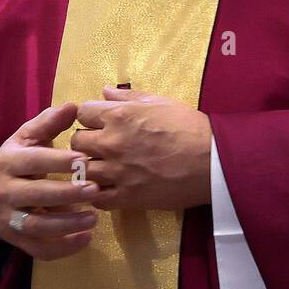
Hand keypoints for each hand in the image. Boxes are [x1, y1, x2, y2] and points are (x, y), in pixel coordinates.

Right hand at [0, 103, 100, 260]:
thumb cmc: (15, 162)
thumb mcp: (25, 139)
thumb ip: (48, 124)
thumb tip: (73, 106)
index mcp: (8, 162)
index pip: (33, 161)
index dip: (57, 161)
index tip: (83, 159)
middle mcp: (5, 191)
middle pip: (35, 195)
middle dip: (66, 193)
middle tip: (94, 189)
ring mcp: (9, 219)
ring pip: (37, 226)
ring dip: (67, 224)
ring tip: (94, 217)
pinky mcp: (17, 241)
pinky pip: (39, 249)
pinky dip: (63, 248)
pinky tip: (85, 238)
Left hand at [70, 86, 211, 210]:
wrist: (212, 161)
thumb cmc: (188, 127)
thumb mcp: (159, 102)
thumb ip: (127, 96)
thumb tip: (104, 91)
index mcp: (118, 115)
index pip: (82, 113)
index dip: (89, 118)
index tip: (98, 124)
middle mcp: (111, 142)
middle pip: (76, 142)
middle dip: (85, 142)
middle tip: (99, 146)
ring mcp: (116, 171)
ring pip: (82, 170)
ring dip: (89, 168)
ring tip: (103, 168)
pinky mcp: (126, 197)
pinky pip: (96, 197)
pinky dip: (98, 193)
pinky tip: (108, 188)